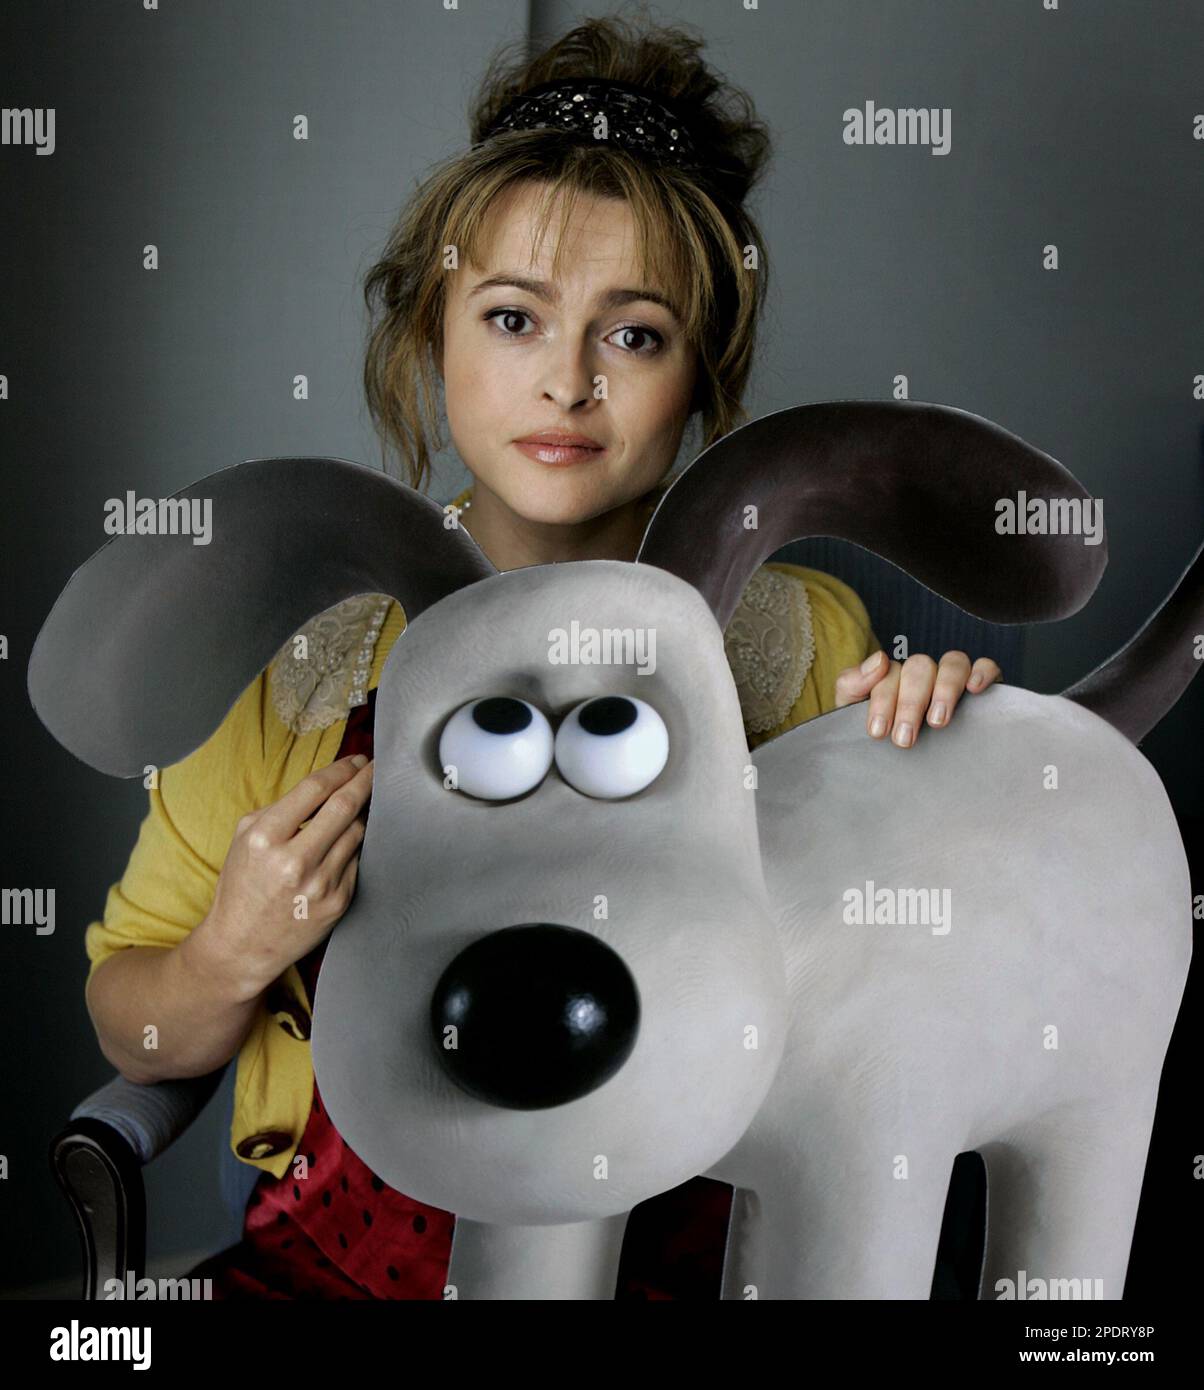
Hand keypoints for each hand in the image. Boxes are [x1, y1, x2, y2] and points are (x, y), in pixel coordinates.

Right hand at [191, 753, 374, 1000]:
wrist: (243, 945)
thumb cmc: (243, 885)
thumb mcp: (245, 838)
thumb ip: (282, 809)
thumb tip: (326, 784)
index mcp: (265, 838)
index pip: (314, 790)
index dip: (340, 769)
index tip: (355, 760)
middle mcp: (295, 861)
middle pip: (344, 806)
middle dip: (365, 781)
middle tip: (375, 768)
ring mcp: (321, 884)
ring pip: (357, 832)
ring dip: (364, 813)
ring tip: (363, 802)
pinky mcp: (339, 902)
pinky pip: (358, 860)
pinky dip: (357, 845)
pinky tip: (352, 839)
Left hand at [834, 650, 1001, 747]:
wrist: (897, 773)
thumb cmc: (881, 737)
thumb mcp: (851, 712)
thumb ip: (852, 684)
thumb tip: (880, 659)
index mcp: (892, 677)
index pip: (888, 674)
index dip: (882, 701)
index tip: (878, 731)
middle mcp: (923, 674)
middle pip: (920, 667)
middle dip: (910, 704)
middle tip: (904, 738)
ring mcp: (952, 677)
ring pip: (953, 663)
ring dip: (945, 690)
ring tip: (937, 721)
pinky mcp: (980, 684)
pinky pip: (987, 666)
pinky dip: (983, 671)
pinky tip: (975, 689)